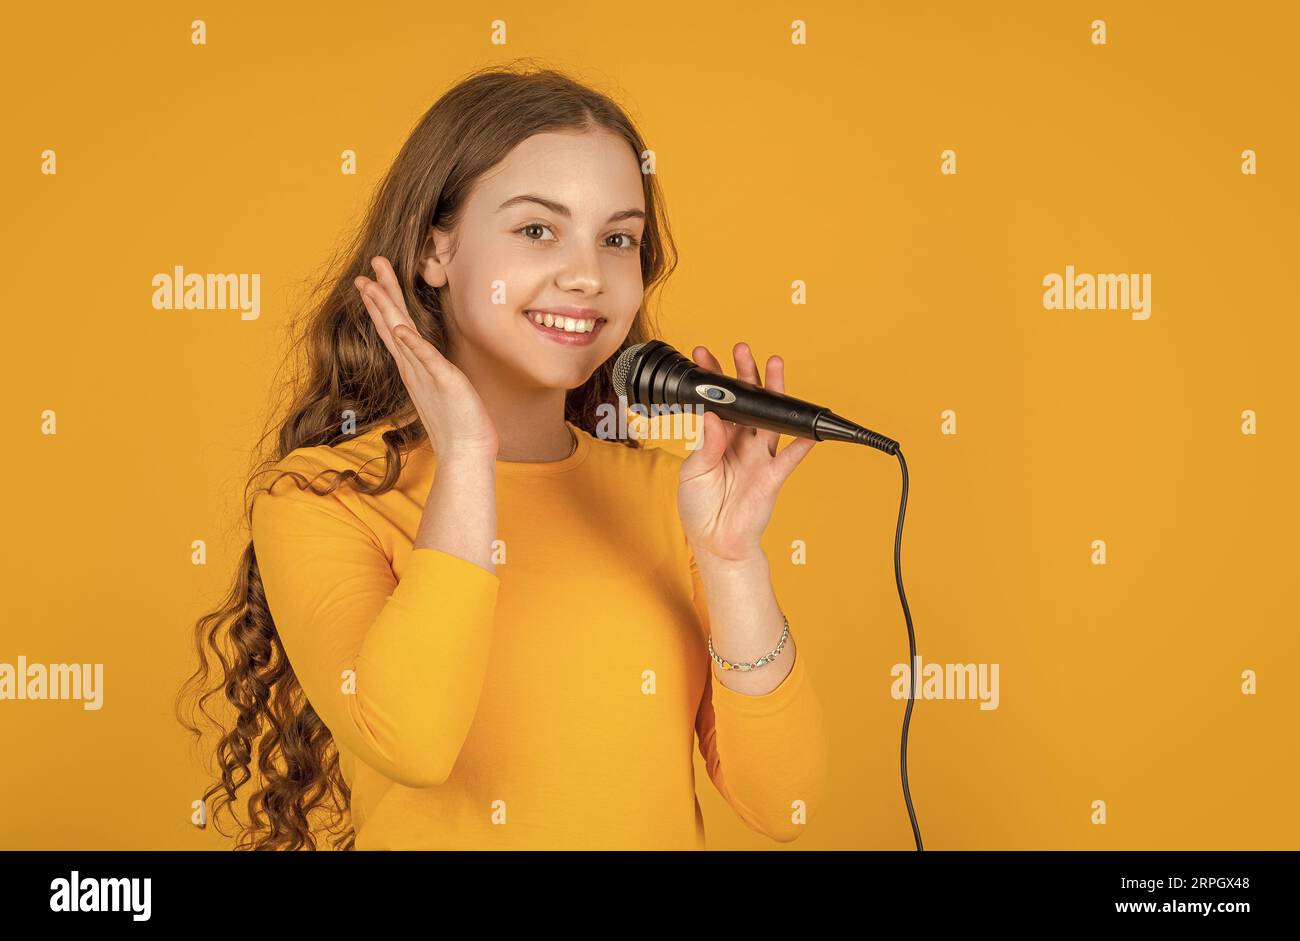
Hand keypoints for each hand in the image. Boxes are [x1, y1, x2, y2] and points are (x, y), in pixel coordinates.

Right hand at [354, 256, 498, 460]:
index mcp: (413, 366)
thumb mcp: (442, 385)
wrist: (465, 451)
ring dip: (386, 310)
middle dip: (379, 295)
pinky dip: (412, 343)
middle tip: (365, 270)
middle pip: (391, 324)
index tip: (370, 280)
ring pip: (400, 335)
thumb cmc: (457, 421)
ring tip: (371, 286)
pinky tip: (400, 328)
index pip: (393, 328)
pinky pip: (426, 359)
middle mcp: (413, 367)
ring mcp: (425, 374)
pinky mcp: (443, 382)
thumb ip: (431, 369)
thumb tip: (426, 356)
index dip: (381, 303)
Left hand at [676, 342, 817, 564]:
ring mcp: (759, 457)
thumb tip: (714, 416)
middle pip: (747, 403)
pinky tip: (809, 424)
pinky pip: (791, 455)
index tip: (702, 356)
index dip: (711, 380)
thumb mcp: (693, 472)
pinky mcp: (773, 475)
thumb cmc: (700, 508)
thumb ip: (706, 444)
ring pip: (770, 418)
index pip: (716, 403)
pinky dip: (802, 441)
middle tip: (742, 349)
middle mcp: (741, 443)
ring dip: (773, 393)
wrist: (716, 542)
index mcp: (718, 439)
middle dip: (745, 375)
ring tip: (774, 366)